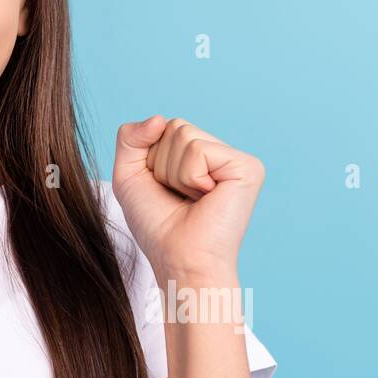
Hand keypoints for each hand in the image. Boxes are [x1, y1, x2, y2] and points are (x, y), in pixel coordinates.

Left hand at [111, 115, 264, 279]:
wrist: (179, 260)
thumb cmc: (158, 226)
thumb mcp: (129, 176)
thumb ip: (130, 138)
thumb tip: (159, 118)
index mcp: (200, 155)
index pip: (163, 126)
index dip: (150, 159)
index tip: (165, 191)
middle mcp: (221, 153)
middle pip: (173, 126)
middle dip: (161, 165)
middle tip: (180, 198)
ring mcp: (237, 159)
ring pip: (183, 134)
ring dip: (174, 173)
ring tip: (193, 200)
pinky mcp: (247, 166)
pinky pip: (197, 149)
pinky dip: (189, 177)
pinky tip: (206, 198)